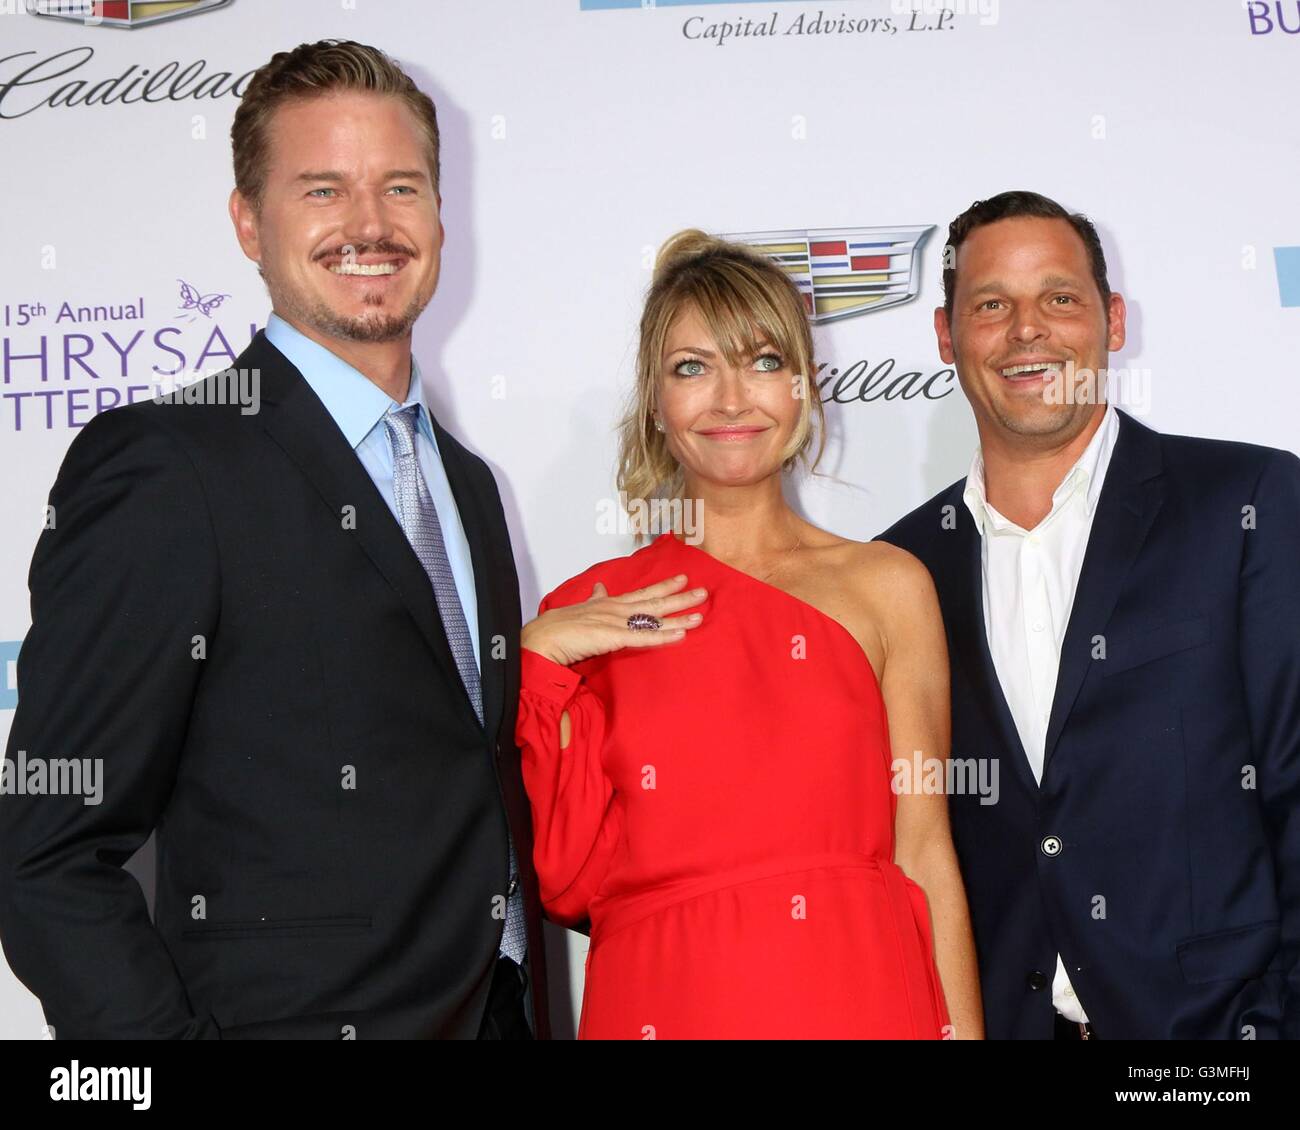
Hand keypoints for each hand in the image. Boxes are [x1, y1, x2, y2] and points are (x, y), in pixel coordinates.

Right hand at [521, 574, 707, 666]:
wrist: (543, 637)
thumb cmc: (559, 626)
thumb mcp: (582, 607)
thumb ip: (594, 598)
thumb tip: (600, 586)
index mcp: (610, 603)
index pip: (642, 593)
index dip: (663, 586)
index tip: (682, 579)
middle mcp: (617, 609)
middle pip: (654, 601)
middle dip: (680, 597)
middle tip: (704, 591)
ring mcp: (616, 622)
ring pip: (653, 618)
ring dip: (678, 616)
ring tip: (700, 613)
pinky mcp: (613, 637)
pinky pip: (643, 637)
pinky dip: (663, 635)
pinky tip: (681, 635)